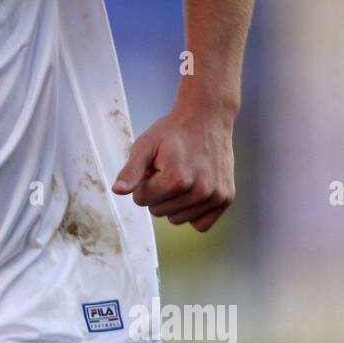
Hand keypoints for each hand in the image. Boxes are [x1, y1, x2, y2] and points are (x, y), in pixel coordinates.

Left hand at [111, 108, 234, 232]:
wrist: (207, 117)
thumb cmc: (172, 131)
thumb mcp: (145, 145)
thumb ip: (131, 171)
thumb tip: (117, 191)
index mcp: (176, 179)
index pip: (141, 200)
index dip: (143, 180)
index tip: (155, 164)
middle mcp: (199, 192)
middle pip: (158, 212)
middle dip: (157, 191)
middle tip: (169, 167)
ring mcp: (215, 197)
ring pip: (176, 219)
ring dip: (174, 201)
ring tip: (182, 175)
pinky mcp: (226, 199)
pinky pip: (200, 225)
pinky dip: (193, 212)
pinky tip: (194, 190)